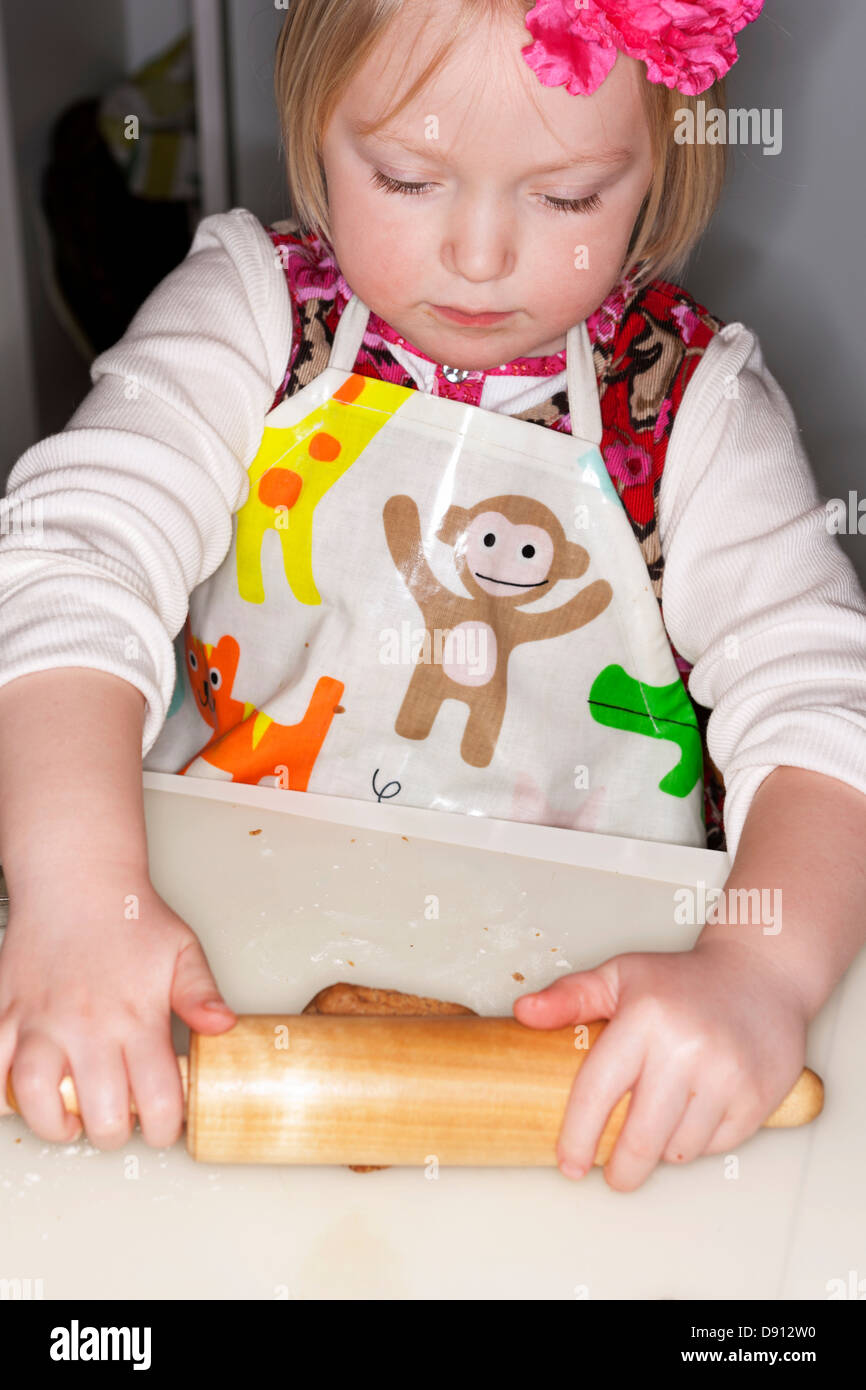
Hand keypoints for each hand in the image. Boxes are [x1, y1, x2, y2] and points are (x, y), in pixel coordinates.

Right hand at [0, 868, 235, 1150]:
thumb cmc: (129, 916)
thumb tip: (224, 1028)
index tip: (164, 1127)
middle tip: (118, 1125)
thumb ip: (201, 995)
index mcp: (136, 1016)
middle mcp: (87, 1025)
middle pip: (99, 1111)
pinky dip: (2, 1088)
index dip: (164, 1127)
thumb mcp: (182, 951)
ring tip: (70, 1120)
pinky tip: (25, 1092)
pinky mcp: (6, 1012)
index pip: (156, 1097)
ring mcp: (41, 1021)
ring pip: (37, 1096)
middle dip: (113, 1133)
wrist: (77, 879)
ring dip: (54, 1123)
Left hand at [513, 938, 809, 1190]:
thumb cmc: (684, 981)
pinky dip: (698, 1142)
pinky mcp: (758, 1097)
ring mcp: (727, 1075)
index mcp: (645, 1017)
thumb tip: (524, 1012)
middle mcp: (687, 1047)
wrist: (762, 974)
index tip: (569, 1162)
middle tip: (612, 1175)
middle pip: (640, 1138)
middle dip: (621, 1168)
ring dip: (661, 1152)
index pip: (597, 1093)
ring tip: (657, 1128)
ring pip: (678, 1149)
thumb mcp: (622, 976)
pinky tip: (693, 1116)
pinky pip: (716, 1145)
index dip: (577, 1137)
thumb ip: (571, 997)